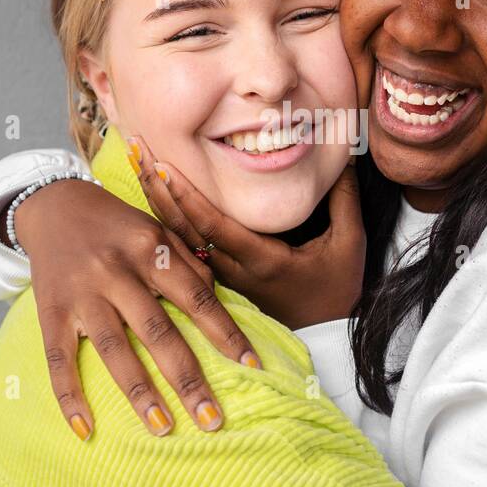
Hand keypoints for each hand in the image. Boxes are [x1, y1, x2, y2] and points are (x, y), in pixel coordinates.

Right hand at [11, 177, 263, 440]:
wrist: (53, 204)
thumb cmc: (117, 224)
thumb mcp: (156, 228)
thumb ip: (188, 261)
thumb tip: (219, 300)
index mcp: (151, 248)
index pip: (197, 298)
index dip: (226, 333)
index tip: (251, 368)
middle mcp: (117, 271)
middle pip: (158, 331)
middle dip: (187, 379)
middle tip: (212, 420)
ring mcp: (82, 293)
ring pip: (113, 349)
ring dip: (140, 393)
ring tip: (163, 428)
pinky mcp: (51, 311)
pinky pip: (59, 359)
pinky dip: (69, 396)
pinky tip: (86, 429)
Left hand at [131, 136, 365, 330]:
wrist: (326, 339)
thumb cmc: (337, 290)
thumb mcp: (349, 244)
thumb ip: (344, 199)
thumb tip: (343, 156)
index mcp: (263, 261)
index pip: (214, 228)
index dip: (187, 197)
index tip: (164, 165)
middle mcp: (234, 272)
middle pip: (184, 230)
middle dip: (158, 187)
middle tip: (136, 147)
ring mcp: (223, 278)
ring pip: (179, 239)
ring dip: (156, 200)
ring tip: (136, 162)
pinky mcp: (219, 281)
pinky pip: (184, 250)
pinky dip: (165, 220)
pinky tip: (151, 194)